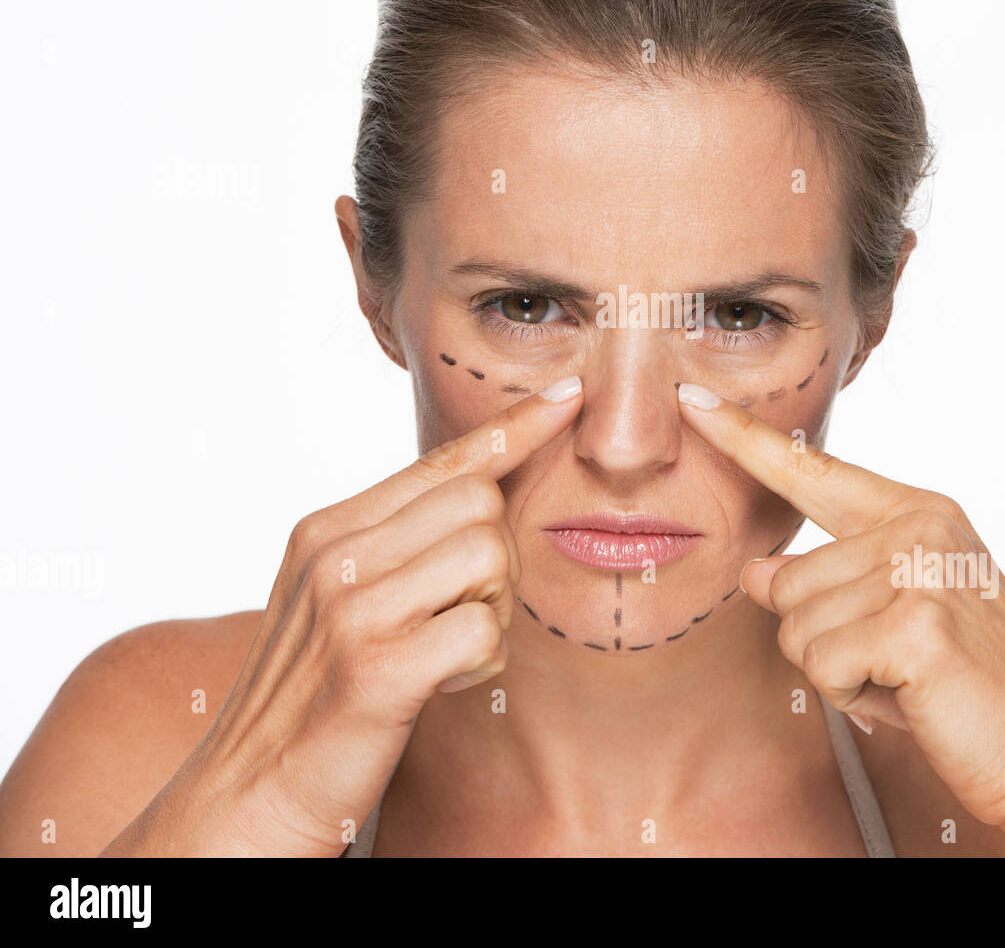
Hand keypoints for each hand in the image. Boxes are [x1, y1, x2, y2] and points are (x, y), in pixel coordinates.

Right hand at [102, 375, 583, 856]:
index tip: (567, 397)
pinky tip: (443, 682)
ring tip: (446, 649)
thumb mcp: (335, 597)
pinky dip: (481, 662)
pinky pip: (485, 631)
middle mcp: (335, 554)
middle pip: (479, 500)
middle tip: (461, 613)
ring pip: (488, 555)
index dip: (513, 428)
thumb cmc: (310, 697)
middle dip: (495, 557)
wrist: (247, 797)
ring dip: (490, 610)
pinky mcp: (377, 667)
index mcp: (327, 530)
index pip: (442, 460)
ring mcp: (352, 607)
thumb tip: (481, 489)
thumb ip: (393, 541)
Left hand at [676, 382, 1004, 846]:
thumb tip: (754, 570)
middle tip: (894, 663)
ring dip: (839, 673)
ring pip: (795, 627)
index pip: (810, 469)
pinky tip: (909, 699)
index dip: (743, 437)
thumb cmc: (969, 689)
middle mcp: (918, 526)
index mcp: (917, 512)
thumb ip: (825, 583)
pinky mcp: (917, 621)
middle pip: (783, 579)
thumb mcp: (888, 620)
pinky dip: (853, 697)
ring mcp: (920, 568)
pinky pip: (820, 664)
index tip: (693, 399)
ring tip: (907, 680)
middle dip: (822, 641)